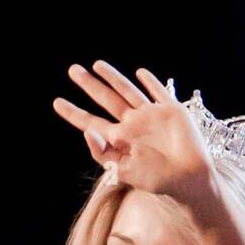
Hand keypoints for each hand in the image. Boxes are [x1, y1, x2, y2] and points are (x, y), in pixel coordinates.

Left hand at [52, 60, 215, 206]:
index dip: (74, 113)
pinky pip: (158, 92)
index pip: (91, 122)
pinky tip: (139, 73)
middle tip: (72, 70)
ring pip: (127, 91)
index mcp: (119, 139)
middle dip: (89, 85)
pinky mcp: (170, 110)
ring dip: (113, 77)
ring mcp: (150, 115)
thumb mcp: (123, 171)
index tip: (57, 102)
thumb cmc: (156, 179)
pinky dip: (149, 82)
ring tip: (96, 65)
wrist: (187, 178)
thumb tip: (86, 131)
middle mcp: (132, 124)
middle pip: (106, 99)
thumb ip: (103, 153)